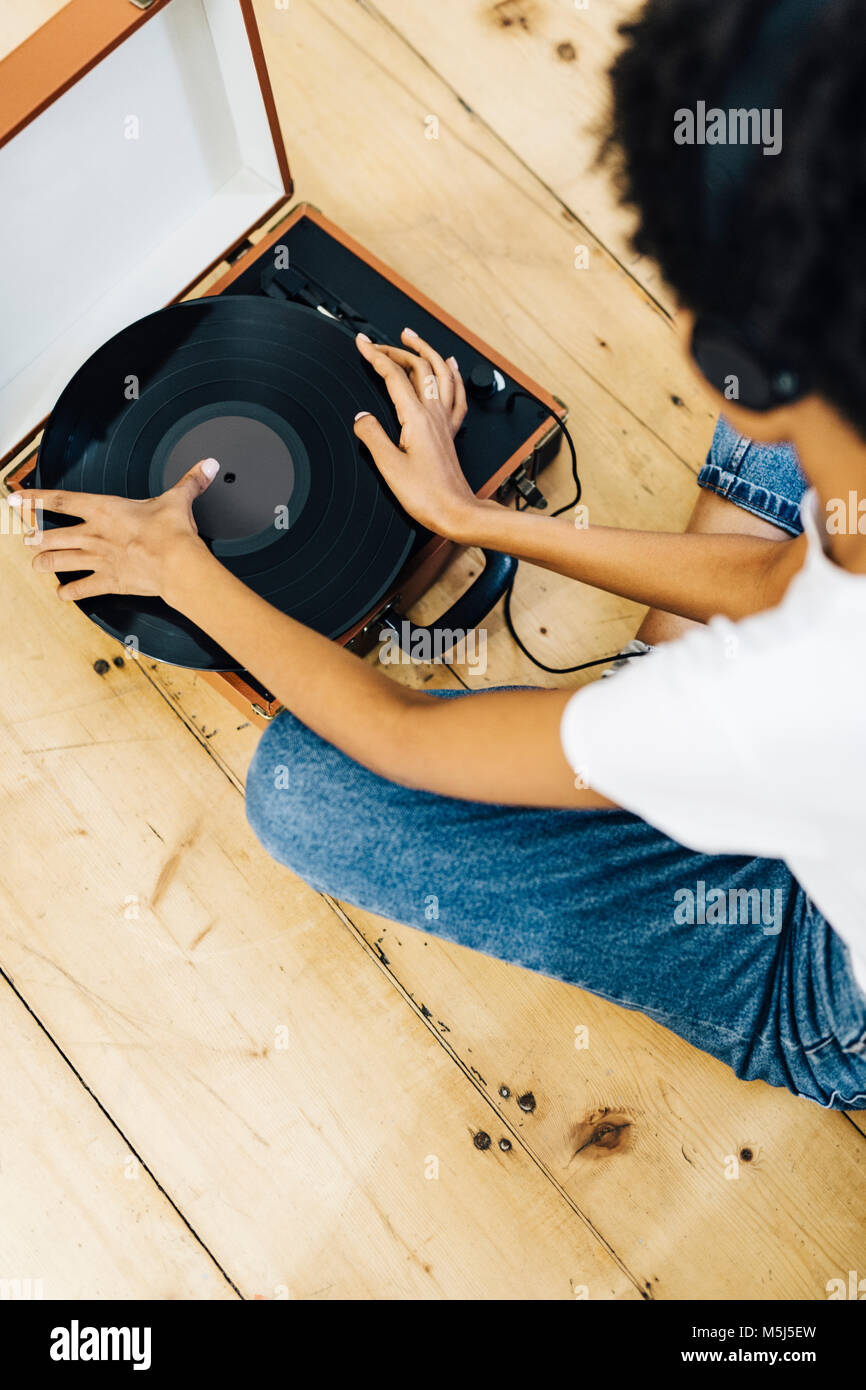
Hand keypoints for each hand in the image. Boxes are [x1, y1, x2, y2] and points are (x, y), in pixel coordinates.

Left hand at [13, 458, 218, 601]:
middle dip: (36, 537)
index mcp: (104, 509)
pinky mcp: (109, 581)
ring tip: (36, 564)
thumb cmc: (172, 532)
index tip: (17, 499)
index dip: (35, 499)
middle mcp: (95, 534)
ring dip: (45, 562)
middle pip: (53, 535)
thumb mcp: (178, 499)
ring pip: (60, 561)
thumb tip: (207, 466)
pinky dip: (71, 593)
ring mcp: (99, 559)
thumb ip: (190, 482)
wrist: (177, 563)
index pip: (61, 500)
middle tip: (26, 538)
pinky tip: (63, 595)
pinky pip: (83, 588)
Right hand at [353, 328, 488, 540]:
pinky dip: (453, 374)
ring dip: (426, 351)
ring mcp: (445, 422)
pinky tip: (451, 365)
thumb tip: (361, 417)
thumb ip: (372, 436)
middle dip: (396, 349)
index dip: (376, 355)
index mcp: (416, 418)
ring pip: (441, 373)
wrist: (456, 511)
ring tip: (412, 337)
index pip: (393, 376)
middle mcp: (434, 414)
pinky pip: (457, 394)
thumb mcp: (389, 467)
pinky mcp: (450, 432)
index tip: (361, 343)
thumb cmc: (426, 495)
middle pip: (418, 367)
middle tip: (378, 342)